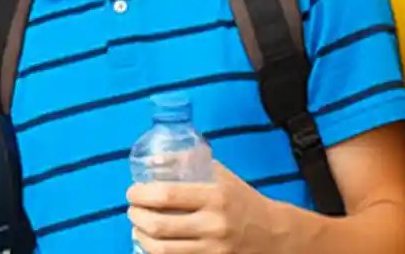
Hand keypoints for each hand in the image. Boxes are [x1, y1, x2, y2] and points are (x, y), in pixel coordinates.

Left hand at [126, 161, 276, 253]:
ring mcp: (213, 249)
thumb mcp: (220, 175)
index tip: (132, 192)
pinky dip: (156, 253)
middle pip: (159, 226)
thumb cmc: (240, 199)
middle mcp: (214, 224)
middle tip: (131, 209)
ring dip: (141, 237)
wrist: (273, 234)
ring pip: (162, 250)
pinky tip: (152, 244)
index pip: (166, 195)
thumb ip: (189, 163)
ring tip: (138, 227)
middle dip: (136, 216)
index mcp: (215, 196)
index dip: (141, 194)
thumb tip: (152, 160)